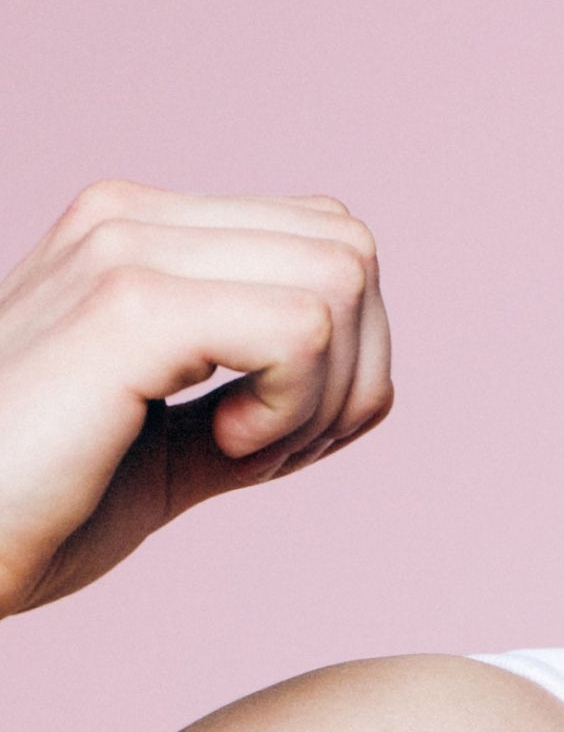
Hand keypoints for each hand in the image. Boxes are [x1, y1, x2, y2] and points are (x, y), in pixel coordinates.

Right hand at [0, 180, 391, 615]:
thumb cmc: (31, 513)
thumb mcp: (174, 451)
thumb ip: (258, 405)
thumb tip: (363, 391)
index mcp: (141, 236)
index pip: (327, 243)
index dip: (346, 351)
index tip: (276, 433)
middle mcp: (131, 218)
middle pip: (351, 250)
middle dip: (351, 370)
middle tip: (267, 447)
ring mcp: (124, 248)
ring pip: (342, 278)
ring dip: (325, 391)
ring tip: (238, 447)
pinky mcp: (126, 305)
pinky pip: (303, 328)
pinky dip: (296, 405)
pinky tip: (225, 445)